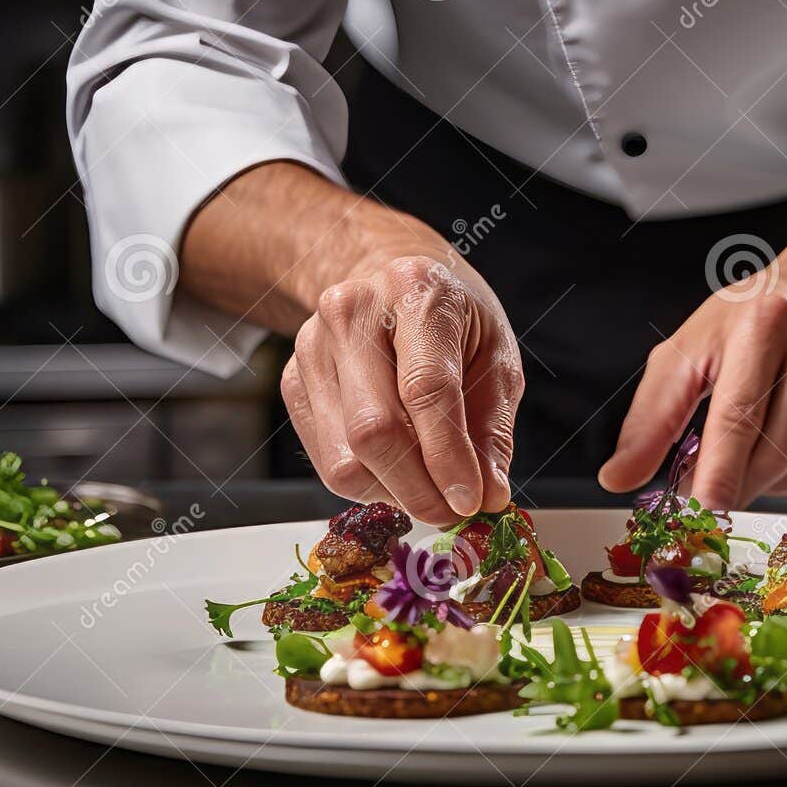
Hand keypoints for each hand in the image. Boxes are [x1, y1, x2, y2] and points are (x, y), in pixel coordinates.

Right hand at [283, 253, 523, 522]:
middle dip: (419, 489)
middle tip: (452, 512)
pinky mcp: (292, 382)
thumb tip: (488, 496)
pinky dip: (370, 482)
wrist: (382, 274)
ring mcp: (311, 348)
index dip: (448, 456)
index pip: (425, 388)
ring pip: (346, 459)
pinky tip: (397, 467)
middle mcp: (351, 313)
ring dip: (395, 492)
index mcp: (414, 291)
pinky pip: (329, 461)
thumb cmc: (449, 317)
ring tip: (429, 485)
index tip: (470, 502)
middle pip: (375, 430)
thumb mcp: (495, 356)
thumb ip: (492, 428)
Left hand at [598, 139, 786, 508]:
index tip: (699, 504)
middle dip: (732, 481)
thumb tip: (618, 478)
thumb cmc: (757, 315)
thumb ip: (653, 415)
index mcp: (766, 323)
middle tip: (710, 475)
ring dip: (764, 481)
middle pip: (770, 456)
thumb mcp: (693, 346)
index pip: (739, 418)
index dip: (717, 472)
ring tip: (753, 447)